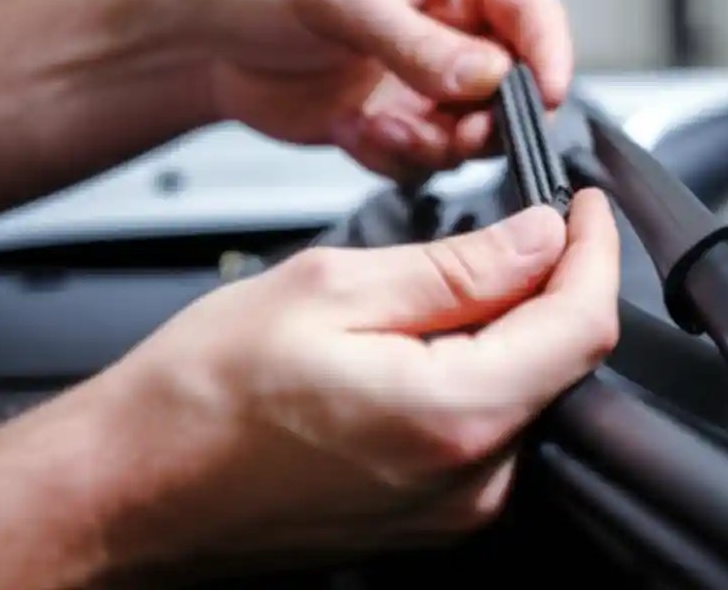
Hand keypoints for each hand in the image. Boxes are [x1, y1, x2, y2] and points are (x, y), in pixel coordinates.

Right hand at [0, 190, 617, 586]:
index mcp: (454, 415)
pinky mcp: (434, 515)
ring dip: (514, 327)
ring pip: (529, 391)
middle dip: (555, 284)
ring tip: (441, 290)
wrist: (131, 489)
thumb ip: (456, 267)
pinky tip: (425, 342)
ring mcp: (455, 507)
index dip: (596, 253)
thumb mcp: (330, 290)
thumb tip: (539, 238)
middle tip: (517, 229)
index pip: (583, 325)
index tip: (587, 212)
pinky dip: (482, 371)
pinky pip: (491, 428)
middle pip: (563, 359)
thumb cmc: (198, 399)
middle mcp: (471, 478)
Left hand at [189, 0, 572, 178]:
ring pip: (478, 136)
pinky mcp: (407, 126)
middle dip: (486, 120)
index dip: (550, 57)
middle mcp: (458, 31)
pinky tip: (356, 132)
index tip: (546, 97)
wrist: (206, 42)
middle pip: (520, 89)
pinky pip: (432, 163)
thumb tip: (490, 76)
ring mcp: (433, 84)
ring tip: (384, 127)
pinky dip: (397, 159)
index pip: (536, 14)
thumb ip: (422, 42)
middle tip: (456, 130)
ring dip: (433, 145)